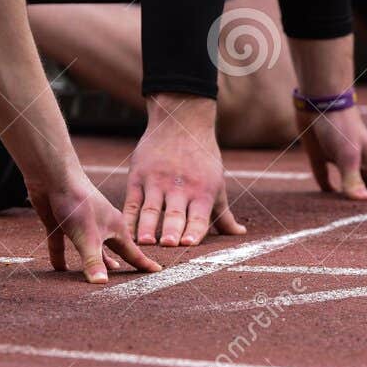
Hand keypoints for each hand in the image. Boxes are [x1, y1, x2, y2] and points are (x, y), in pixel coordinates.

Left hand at [32, 173, 160, 283]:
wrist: (53, 175)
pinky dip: (61, 256)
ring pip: (89, 248)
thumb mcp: (88, 236)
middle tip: (129, 280)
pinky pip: (62, 244)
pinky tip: (60, 269)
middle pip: (113, 250)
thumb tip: (101, 284)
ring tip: (100, 278)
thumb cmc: (77, 201)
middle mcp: (101, 225)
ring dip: (94, 261)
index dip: (144, 263)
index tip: (158, 272)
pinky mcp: (61, 223)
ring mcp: (81, 224)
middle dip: (120, 265)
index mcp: (115, 227)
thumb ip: (94, 261)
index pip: (133, 251)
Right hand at [123, 95, 245, 245]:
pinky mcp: (138, 177)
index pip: (200, 216)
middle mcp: (180, 187)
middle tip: (167, 245)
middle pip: (175, 213)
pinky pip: (132, 202)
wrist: (180, 121)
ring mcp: (156, 182)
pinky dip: (128, 219)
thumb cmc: (202, 157)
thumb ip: (224, 213)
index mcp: (202, 192)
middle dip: (171, 230)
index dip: (194, 230)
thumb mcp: (217, 183)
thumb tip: (240, 233)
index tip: (189, 244)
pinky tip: (126, 233)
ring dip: (146, 227)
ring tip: (143, 243)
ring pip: (151, 209)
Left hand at [296, 104, 366, 199]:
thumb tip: (366, 202)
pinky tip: (327, 195)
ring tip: (352, 211)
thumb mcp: (348, 155)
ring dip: (349, 194)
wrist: (319, 100)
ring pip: (347, 181)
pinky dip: (326, 186)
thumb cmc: (339, 125)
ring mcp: (338, 157)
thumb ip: (354, 179)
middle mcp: (356, 160)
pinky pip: (324, 175)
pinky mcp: (320, 154)